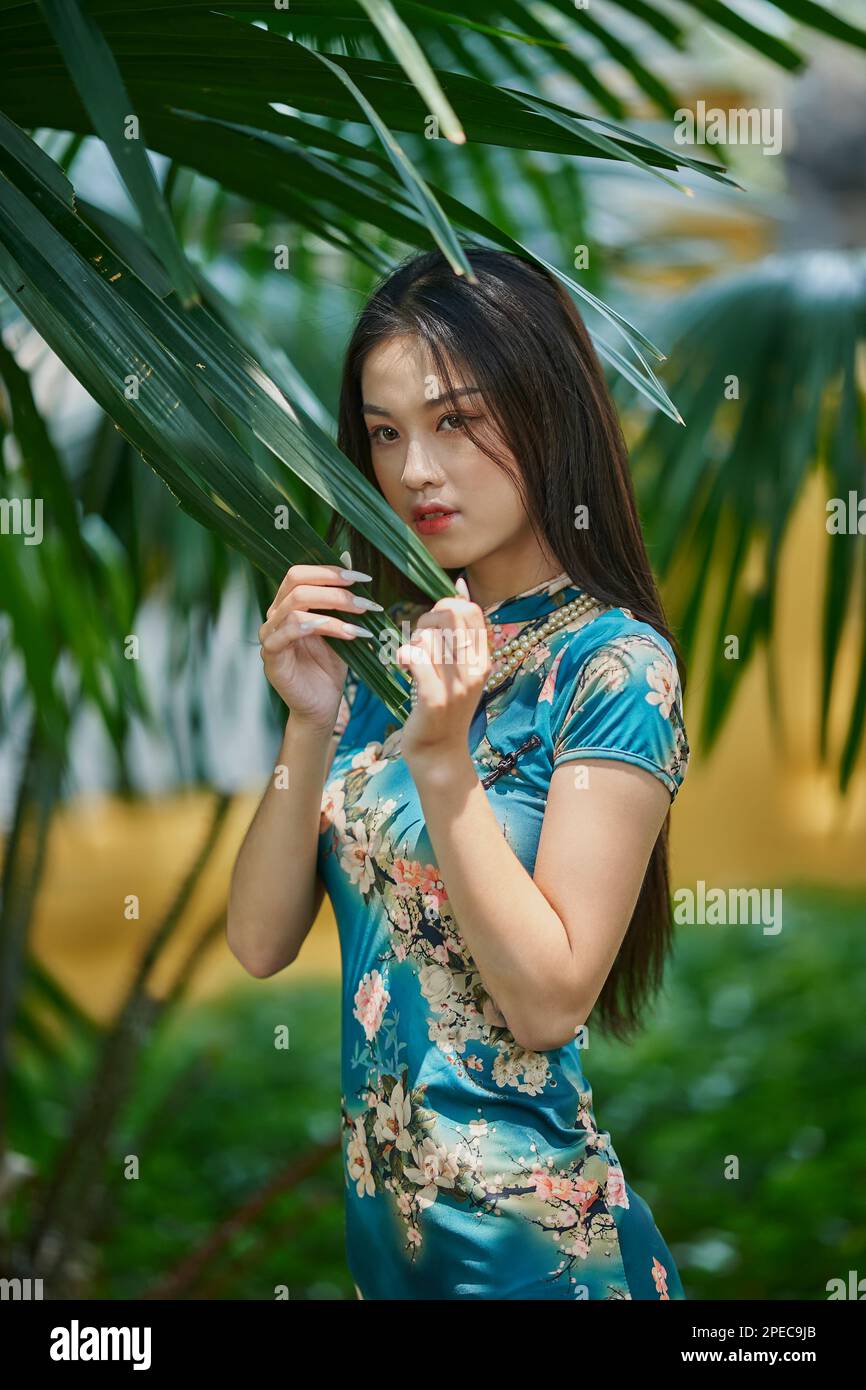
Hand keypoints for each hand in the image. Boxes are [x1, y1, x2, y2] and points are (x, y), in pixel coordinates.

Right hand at [258, 555, 380, 729]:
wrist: (321, 706)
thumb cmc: (330, 667)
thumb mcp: (341, 627)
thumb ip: (342, 598)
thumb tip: (350, 559)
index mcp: (288, 605)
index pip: (300, 574)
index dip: (330, 571)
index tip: (362, 578)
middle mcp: (275, 616)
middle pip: (297, 583)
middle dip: (336, 589)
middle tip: (365, 603)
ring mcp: (269, 635)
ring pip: (296, 605)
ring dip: (334, 610)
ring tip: (361, 622)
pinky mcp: (270, 656)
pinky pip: (286, 632)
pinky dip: (316, 627)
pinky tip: (342, 632)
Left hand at [396, 576, 490, 760]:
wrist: (440, 753)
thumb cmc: (445, 707)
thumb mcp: (461, 668)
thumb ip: (461, 634)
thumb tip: (460, 588)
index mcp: (483, 659)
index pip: (471, 610)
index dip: (447, 605)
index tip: (434, 624)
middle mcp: (475, 669)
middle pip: (450, 614)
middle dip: (427, 618)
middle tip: (419, 640)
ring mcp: (457, 685)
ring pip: (428, 636)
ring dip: (412, 641)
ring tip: (411, 660)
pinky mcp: (435, 698)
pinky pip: (416, 656)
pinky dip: (404, 655)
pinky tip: (402, 666)